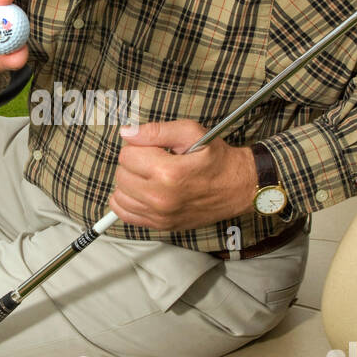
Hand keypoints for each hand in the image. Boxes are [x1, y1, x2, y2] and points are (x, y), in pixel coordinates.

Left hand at [109, 120, 257, 231]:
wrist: (238, 188)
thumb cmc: (217, 160)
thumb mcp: (191, 133)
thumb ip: (156, 131)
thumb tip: (127, 132)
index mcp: (168, 173)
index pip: (127, 155)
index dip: (139, 146)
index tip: (154, 149)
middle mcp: (161, 198)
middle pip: (121, 174)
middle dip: (134, 163)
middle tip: (154, 161)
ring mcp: (160, 215)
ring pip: (119, 195)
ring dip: (130, 182)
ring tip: (149, 176)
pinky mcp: (160, 225)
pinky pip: (124, 214)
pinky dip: (128, 201)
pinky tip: (141, 192)